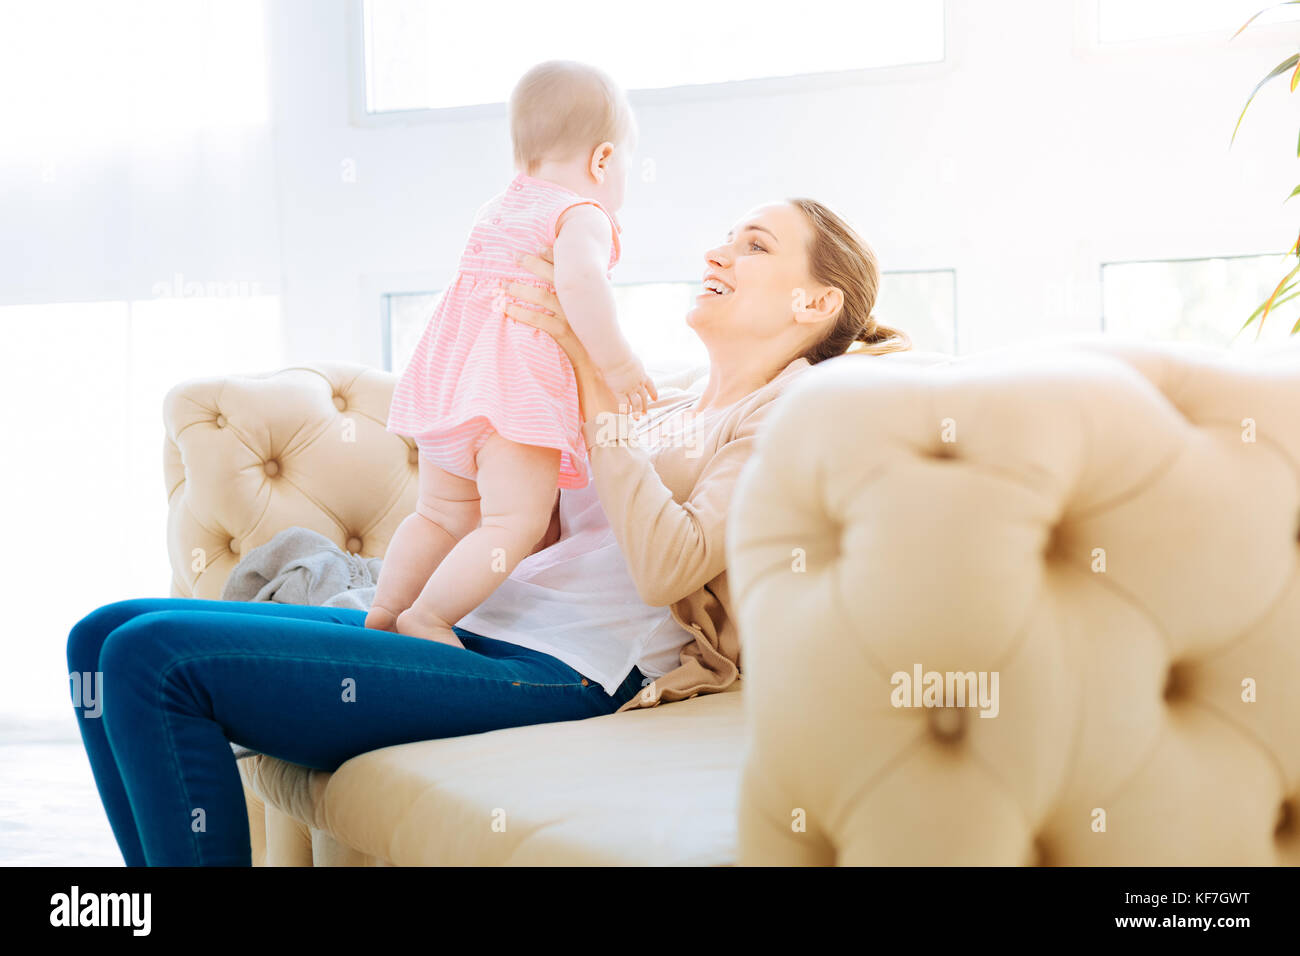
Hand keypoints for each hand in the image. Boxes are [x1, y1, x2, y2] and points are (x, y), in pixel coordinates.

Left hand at [503, 248, 619, 426]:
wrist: (607, 376)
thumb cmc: (594, 351)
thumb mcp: (586, 326)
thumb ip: (576, 309)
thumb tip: (557, 296)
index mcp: (587, 300)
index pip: (573, 271)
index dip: (556, 256)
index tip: (541, 246)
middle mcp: (583, 307)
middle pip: (558, 278)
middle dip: (537, 264)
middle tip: (516, 255)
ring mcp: (577, 321)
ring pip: (546, 298)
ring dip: (523, 289)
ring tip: (503, 285)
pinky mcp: (569, 337)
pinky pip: (542, 322)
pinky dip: (522, 314)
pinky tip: (507, 310)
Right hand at [602, 358, 658, 418]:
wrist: (616, 357)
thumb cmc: (620, 353)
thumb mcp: (631, 359)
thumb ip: (631, 364)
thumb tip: (628, 361)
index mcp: (641, 374)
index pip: (650, 385)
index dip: (653, 392)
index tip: (656, 399)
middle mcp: (637, 383)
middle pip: (644, 396)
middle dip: (645, 405)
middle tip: (645, 413)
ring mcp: (629, 388)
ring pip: (636, 403)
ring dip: (637, 411)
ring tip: (637, 418)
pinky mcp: (620, 392)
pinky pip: (624, 404)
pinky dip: (625, 411)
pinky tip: (625, 415)